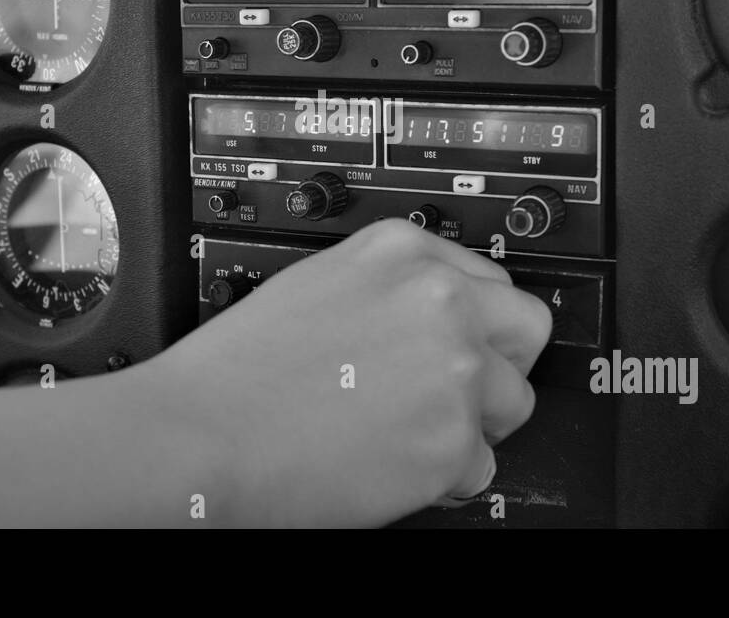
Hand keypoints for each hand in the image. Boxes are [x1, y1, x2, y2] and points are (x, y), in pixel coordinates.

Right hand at [149, 218, 551, 525]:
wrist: (202, 437)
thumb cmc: (237, 373)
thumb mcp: (318, 285)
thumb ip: (388, 288)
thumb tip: (431, 312)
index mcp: (401, 250)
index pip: (490, 278)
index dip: (475, 322)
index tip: (464, 343)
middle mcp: (438, 299)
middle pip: (527, 328)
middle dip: (499, 365)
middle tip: (456, 391)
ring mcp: (453, 369)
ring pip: (514, 403)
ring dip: (474, 425)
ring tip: (408, 433)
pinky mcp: (452, 441)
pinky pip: (482, 467)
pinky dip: (445, 477)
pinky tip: (391, 463)